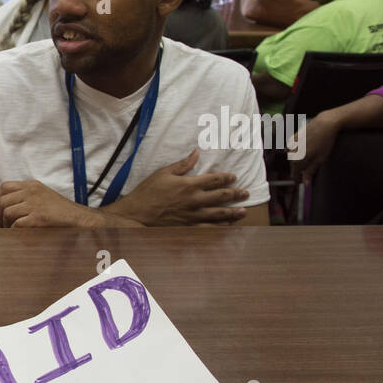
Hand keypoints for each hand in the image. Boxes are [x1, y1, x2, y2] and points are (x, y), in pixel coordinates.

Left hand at [0, 180, 89, 227]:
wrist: (78, 218)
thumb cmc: (59, 210)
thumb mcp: (42, 195)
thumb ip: (26, 195)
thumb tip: (4, 205)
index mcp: (32, 185)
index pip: (5, 186)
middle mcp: (32, 192)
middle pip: (3, 201)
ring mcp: (35, 204)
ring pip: (8, 212)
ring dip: (4, 224)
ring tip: (8, 230)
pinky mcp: (39, 218)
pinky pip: (17, 224)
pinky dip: (13, 231)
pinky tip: (17, 234)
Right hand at [110, 149, 248, 225]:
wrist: (137, 214)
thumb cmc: (148, 191)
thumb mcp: (163, 173)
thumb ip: (183, 164)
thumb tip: (196, 153)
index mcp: (189, 184)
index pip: (215, 179)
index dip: (227, 177)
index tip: (234, 177)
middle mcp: (195, 200)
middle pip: (222, 196)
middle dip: (236, 194)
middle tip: (246, 193)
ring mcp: (193, 216)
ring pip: (219, 214)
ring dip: (233, 213)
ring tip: (243, 212)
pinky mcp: (188, 227)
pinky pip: (208, 228)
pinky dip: (220, 227)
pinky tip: (227, 226)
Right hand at [289, 114, 339, 182]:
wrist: (325, 124)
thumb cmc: (325, 142)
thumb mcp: (320, 159)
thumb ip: (311, 171)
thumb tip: (305, 184)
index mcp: (298, 159)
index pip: (294, 174)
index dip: (298, 179)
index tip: (301, 182)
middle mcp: (291, 152)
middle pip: (293, 165)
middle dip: (299, 168)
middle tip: (307, 168)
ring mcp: (291, 144)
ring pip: (292, 157)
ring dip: (298, 159)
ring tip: (309, 155)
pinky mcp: (292, 137)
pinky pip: (291, 148)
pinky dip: (296, 150)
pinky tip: (304, 147)